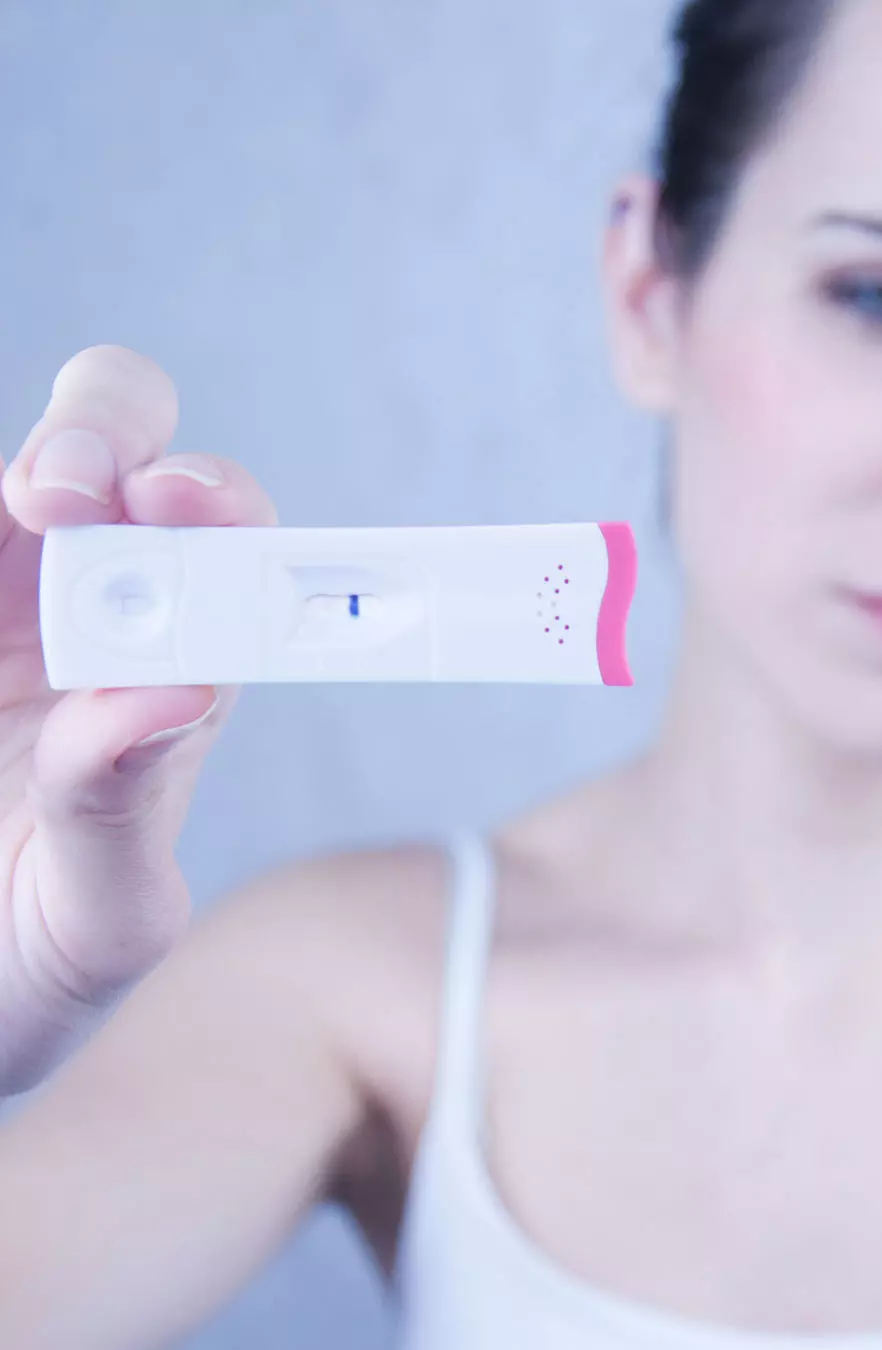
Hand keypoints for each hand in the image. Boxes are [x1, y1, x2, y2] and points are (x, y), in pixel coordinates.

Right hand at [0, 345, 277, 1093]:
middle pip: (107, 441)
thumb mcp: (100, 913)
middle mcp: (76, 601)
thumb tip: (162, 695)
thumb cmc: (43, 953)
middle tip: (60, 498)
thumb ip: (124, 808)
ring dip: (5, 480)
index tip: (179, 509)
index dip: (211, 495)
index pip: (218, 530)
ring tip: (19, 530)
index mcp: (170, 660)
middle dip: (95, 437)